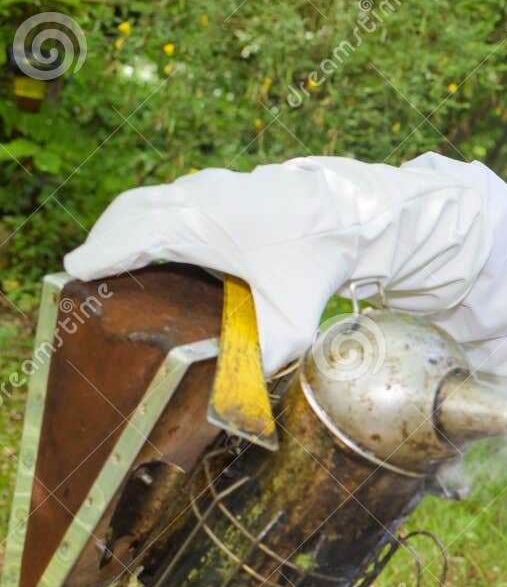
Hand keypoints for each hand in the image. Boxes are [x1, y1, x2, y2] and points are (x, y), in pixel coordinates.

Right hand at [63, 161, 361, 373]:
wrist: (351, 212)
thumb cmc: (317, 260)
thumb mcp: (293, 320)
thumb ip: (261, 359)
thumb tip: (239, 402)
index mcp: (196, 223)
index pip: (130, 236)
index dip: (100, 253)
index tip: (74, 273)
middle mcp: (194, 197)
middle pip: (129, 214)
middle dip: (105, 240)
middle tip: (87, 270)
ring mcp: (207, 185)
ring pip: (147, 201)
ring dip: (125, 226)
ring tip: (112, 257)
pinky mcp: (220, 184)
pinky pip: (169, 197)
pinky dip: (149, 216)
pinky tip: (154, 242)